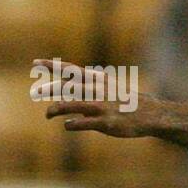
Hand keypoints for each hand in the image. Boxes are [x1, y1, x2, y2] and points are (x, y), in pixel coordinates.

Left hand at [33, 58, 160, 137]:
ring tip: (48, 114)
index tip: (36, 62)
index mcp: (98, 81)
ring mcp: (101, 106)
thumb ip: (89, 84)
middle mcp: (97, 91)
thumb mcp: (109, 86)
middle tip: (36, 92)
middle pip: (66, 87)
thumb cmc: (128, 101)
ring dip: (55, 109)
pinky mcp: (106, 122)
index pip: (70, 70)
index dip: (52, 65)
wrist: (151, 114)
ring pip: (70, 105)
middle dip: (48, 89)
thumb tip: (68, 81)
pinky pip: (81, 123)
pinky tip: (68, 125)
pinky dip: (71, 124)